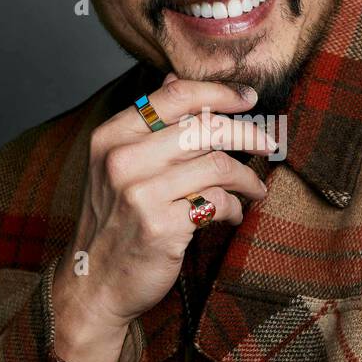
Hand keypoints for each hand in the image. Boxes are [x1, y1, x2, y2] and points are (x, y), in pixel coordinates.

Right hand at [51, 76, 276, 361]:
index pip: (175, 96)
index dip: (220, 92)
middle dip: (247, 133)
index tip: (248, 98)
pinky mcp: (162, 227)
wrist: (94, 282)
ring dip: (247, 177)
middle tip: (267, 143)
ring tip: (254, 188)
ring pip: (218, 165)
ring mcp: (140, 194)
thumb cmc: (114, 221)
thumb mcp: (117, 165)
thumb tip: (175, 78)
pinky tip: (232, 215)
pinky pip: (217, 202)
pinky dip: (234, 208)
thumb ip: (147, 124)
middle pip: (204, 127)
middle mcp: (121, 160)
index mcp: (111, 136)